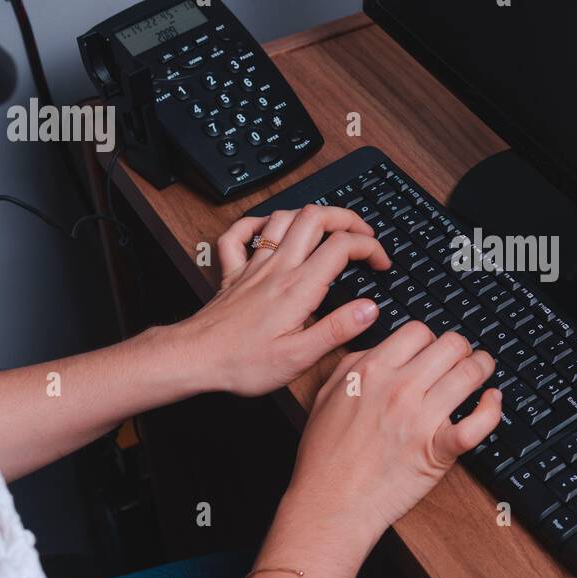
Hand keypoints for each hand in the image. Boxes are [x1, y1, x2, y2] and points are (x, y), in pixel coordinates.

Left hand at [174, 206, 390, 396]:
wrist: (195, 359)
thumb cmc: (243, 363)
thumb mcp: (300, 357)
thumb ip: (338, 329)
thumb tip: (369, 309)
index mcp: (298, 288)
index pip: (342, 246)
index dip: (370, 247)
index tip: (381, 263)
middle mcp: (277, 269)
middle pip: (315, 217)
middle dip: (346, 218)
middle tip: (363, 234)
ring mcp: (253, 266)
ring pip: (283, 217)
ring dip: (310, 214)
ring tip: (329, 227)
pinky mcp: (233, 272)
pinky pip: (240, 234)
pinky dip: (257, 224)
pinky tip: (270, 228)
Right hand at [287, 321, 502, 542]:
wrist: (329, 504)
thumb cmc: (324, 457)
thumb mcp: (326, 396)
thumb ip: (353, 365)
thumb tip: (381, 347)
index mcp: (371, 371)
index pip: (418, 330)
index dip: (431, 338)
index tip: (434, 350)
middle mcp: (398, 388)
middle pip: (451, 345)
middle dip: (461, 349)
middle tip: (462, 359)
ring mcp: (420, 418)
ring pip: (470, 373)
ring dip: (482, 368)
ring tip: (482, 372)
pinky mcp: (437, 450)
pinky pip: (478, 422)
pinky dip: (492, 409)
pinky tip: (492, 401)